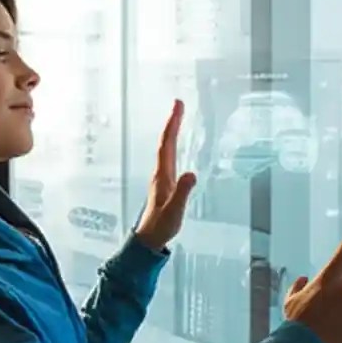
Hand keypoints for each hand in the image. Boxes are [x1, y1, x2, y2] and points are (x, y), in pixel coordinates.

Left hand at [134, 100, 197, 250]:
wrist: (150, 238)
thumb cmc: (161, 226)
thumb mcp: (175, 210)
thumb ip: (183, 193)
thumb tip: (191, 174)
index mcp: (163, 175)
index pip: (168, 144)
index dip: (173, 124)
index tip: (178, 107)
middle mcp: (161, 172)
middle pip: (167, 141)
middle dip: (173, 121)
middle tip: (179, 104)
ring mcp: (162, 177)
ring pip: (167, 147)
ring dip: (172, 131)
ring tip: (178, 116)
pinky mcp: (165, 182)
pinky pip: (169, 156)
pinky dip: (173, 144)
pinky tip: (176, 144)